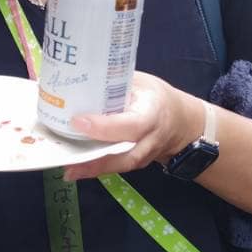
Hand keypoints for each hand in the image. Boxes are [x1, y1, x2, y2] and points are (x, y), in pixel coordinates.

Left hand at [62, 72, 202, 181]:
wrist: (182, 122)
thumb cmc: (157, 97)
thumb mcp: (141, 82)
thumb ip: (116, 83)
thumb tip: (83, 79)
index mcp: (153, 114)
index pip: (130, 125)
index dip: (104, 126)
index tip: (78, 122)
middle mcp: (151, 139)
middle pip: (127, 155)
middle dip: (98, 160)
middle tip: (70, 161)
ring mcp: (147, 155)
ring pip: (122, 166)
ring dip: (95, 170)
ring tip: (70, 171)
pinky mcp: (139, 163)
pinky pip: (119, 167)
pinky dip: (98, 169)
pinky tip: (78, 169)